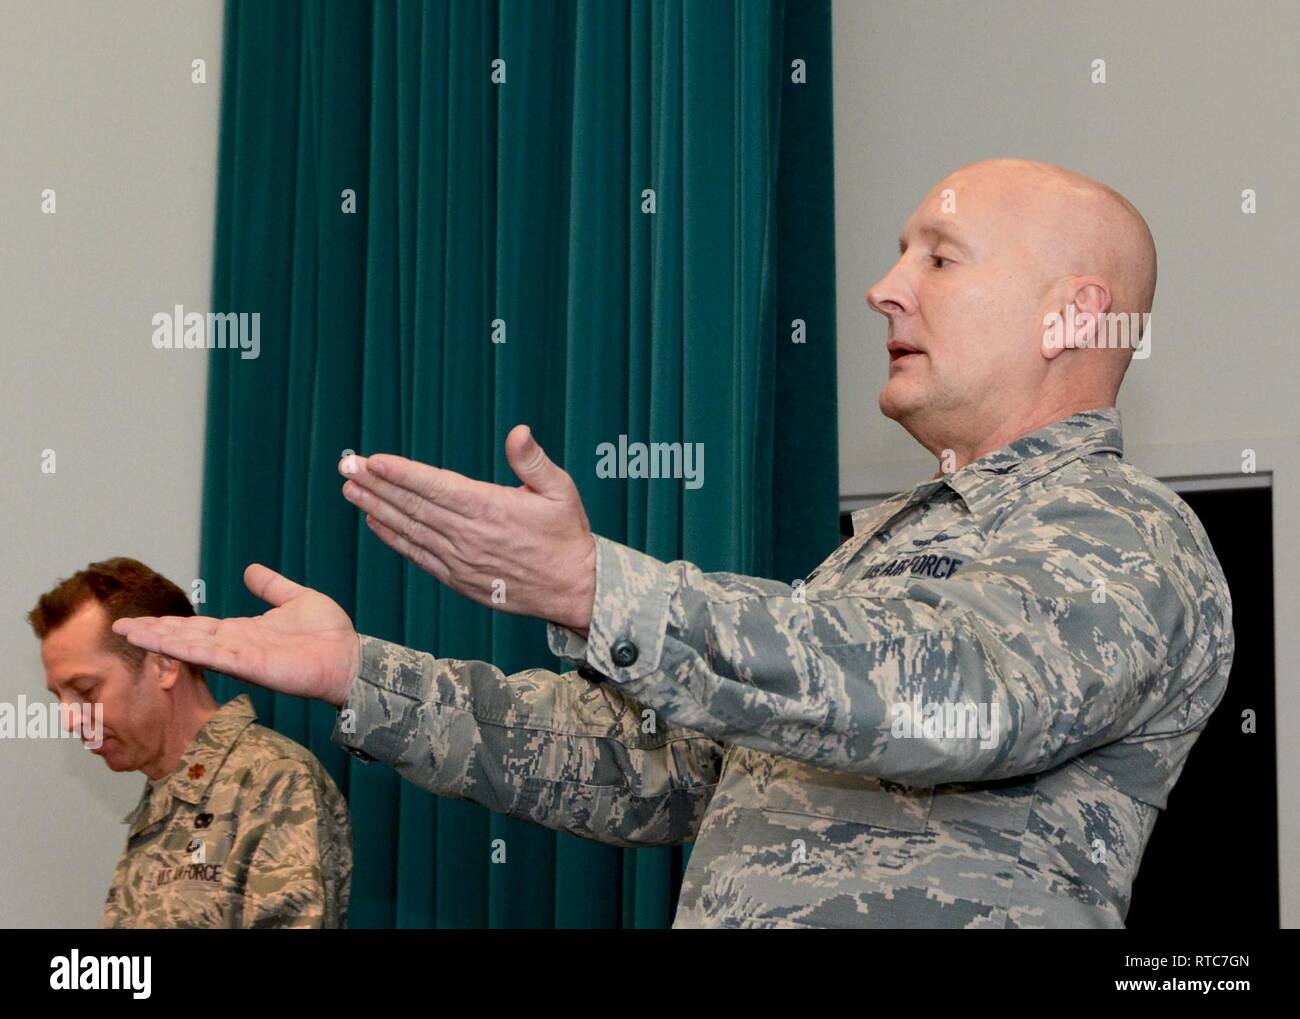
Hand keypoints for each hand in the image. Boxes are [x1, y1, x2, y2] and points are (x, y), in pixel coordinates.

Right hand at [111, 565, 360, 706]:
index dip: (170, 624)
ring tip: (130, 632)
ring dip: (161, 640)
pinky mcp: (251, 665)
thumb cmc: (329, 634)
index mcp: (244, 631)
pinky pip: (214, 654)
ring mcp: (241, 657)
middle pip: (187, 637)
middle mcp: (236, 645)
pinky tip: (166, 642)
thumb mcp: (297, 599)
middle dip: (154, 633)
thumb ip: (272, 587)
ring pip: (193, 646)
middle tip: (120, 628)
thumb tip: (251, 570)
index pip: (199, 627)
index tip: (141, 620)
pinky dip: (189, 648)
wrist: (350, 656)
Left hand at [339, 424, 595, 633]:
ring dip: (377, 508)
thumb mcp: (561, 490)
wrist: (573, 589)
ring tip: (350, 489)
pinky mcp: (458, 579)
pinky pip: (418, 556)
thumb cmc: (567, 535)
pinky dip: (394, 539)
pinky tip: (375, 523)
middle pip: (413, 506)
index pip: (436, 487)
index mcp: (491, 509)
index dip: (402, 473)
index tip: (374, 460)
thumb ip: (533, 460)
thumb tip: (518, 430)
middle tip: (347, 466)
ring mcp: (460, 560)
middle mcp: (469, 536)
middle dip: (376, 484)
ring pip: (410, 530)